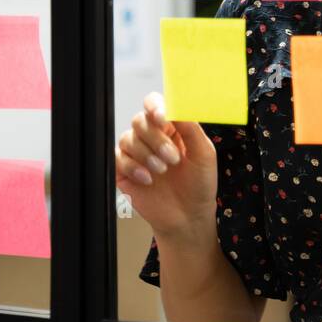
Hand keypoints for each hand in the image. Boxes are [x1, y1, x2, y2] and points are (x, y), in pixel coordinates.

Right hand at [115, 91, 218, 241]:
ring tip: (163, 171)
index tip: (162, 118)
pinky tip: (148, 179)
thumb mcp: (204, 153)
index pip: (155, 105)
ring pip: (127, 138)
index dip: (155, 107)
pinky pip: (117, 158)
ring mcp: (137, 153)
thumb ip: (190, 128)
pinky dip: (133, 167)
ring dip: (146, 155)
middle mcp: (152, 137)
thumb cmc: (199, 184)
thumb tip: (177, 106)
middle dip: (156, 139)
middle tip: (173, 158)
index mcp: (172, 127)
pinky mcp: (124, 171)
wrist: (188, 216)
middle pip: (139, 121)